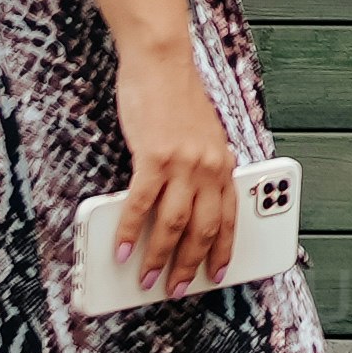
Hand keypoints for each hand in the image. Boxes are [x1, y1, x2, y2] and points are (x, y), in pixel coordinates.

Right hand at [114, 44, 243, 294]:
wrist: (162, 63)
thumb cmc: (176, 98)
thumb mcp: (202, 136)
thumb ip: (199, 169)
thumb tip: (183, 207)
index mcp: (224, 163)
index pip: (230, 217)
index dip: (224, 250)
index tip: (219, 273)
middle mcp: (210, 166)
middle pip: (203, 229)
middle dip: (190, 265)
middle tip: (178, 289)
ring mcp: (183, 163)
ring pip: (174, 225)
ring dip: (160, 258)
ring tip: (148, 278)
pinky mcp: (154, 157)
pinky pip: (141, 205)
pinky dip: (128, 231)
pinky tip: (120, 249)